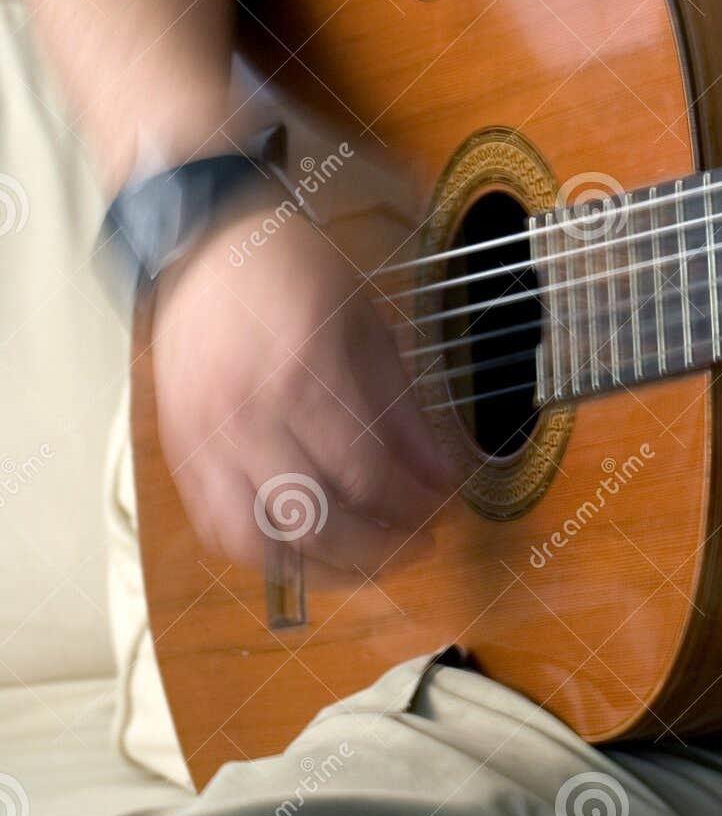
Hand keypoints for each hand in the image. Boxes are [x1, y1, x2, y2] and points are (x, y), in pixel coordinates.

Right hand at [150, 199, 459, 573]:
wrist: (210, 246)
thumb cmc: (299, 275)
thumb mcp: (370, 325)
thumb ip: (406, 408)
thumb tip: (444, 475)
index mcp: (307, 375)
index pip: (368, 472)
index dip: (414, 503)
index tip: (447, 504)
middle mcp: (251, 417)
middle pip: (319, 521)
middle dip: (382, 548)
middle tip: (421, 542)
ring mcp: (208, 441)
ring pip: (262, 543)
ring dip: (324, 568)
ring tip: (369, 560)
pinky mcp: (181, 455)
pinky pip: (217, 531)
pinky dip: (266, 555)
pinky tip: (308, 548)